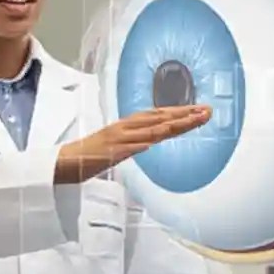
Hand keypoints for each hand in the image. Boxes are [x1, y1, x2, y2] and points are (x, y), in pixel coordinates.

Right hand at [55, 105, 209, 183]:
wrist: (66, 161)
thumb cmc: (91, 155)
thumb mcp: (119, 145)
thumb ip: (136, 141)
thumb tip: (153, 141)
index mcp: (128, 125)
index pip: (159, 116)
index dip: (180, 113)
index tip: (200, 111)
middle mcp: (125, 128)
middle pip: (159, 119)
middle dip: (185, 115)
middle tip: (207, 112)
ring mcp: (118, 138)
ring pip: (149, 129)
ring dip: (172, 124)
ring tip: (192, 121)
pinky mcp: (110, 151)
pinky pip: (130, 146)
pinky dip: (144, 142)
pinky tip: (158, 140)